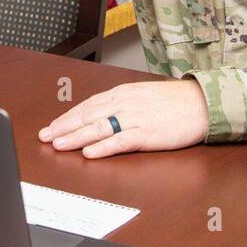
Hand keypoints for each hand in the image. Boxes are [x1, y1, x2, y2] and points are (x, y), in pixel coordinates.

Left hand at [38, 80, 210, 158]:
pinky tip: (90, 152)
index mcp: (122, 94)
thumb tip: (99, 114)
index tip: (51, 126)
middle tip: (44, 137)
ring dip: (76, 137)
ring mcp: (135, 119)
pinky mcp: (148, 134)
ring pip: (99, 128)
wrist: (202, 102)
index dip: (67, 117)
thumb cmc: (174, 101)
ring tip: (58, 144)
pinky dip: (103, 147)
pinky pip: (120, 141)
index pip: (87, 105)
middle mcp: (125, 104)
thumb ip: (121, 104)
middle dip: (64, 127)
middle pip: (88, 116)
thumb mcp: (142, 95)